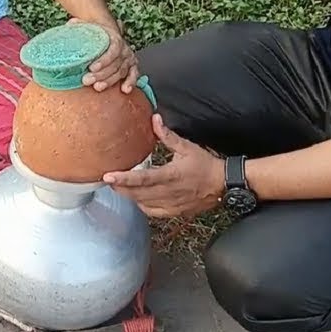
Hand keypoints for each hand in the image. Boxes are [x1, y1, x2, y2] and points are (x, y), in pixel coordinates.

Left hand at [72, 19, 138, 92]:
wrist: (108, 35)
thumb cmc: (98, 34)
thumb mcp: (89, 27)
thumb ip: (81, 25)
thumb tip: (71, 23)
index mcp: (115, 38)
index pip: (112, 50)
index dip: (103, 60)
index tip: (92, 67)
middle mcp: (124, 49)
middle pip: (115, 64)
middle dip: (101, 74)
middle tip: (87, 80)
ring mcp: (128, 58)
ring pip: (121, 71)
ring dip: (109, 81)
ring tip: (97, 87)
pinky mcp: (132, 67)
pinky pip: (133, 75)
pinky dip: (130, 82)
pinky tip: (124, 89)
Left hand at [102, 114, 224, 217]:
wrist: (222, 184)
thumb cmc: (205, 165)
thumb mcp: (187, 147)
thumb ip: (168, 136)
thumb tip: (155, 119)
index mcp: (171, 175)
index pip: (142, 179)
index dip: (123, 179)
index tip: (108, 176)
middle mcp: (169, 193)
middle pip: (137, 194)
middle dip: (120, 188)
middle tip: (108, 180)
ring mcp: (171, 205)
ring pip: (143, 203)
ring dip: (129, 196)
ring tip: (119, 186)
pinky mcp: (174, 212)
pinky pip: (152, 212)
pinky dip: (141, 205)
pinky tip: (138, 197)